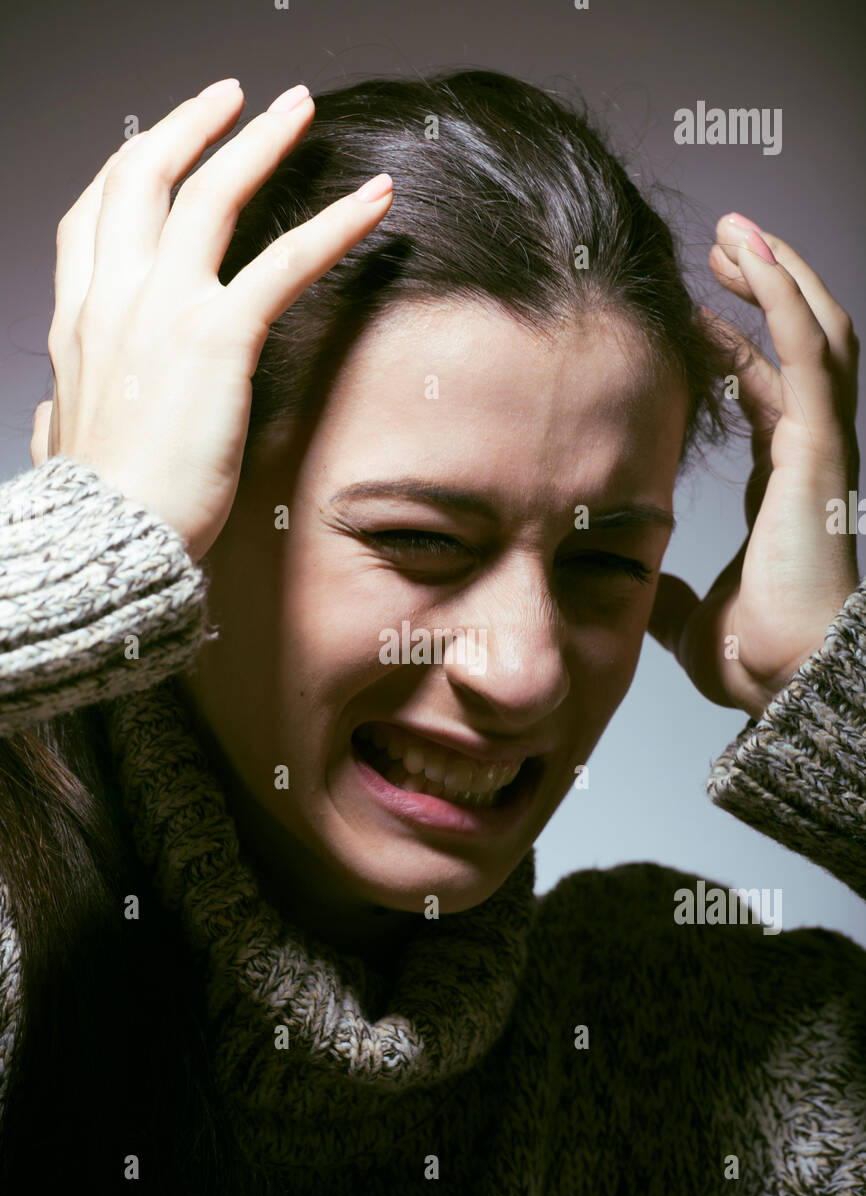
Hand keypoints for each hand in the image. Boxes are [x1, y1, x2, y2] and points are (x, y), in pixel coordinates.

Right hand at [30, 77, 393, 562]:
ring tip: (298, 110)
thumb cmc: (99, 507)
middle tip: (233, 98)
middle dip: (191, 125)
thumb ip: (60, 416)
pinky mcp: (217, 337)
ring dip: (260, 141)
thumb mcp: (62, 444)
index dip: (130, 167)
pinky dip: (337, 224)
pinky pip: (286, 261)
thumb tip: (52, 418)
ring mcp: (162, 309)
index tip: (163, 143)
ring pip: (212, 195)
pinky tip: (376, 200)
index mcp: (78, 321)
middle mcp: (113, 298)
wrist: (108, 541)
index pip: (93, 216)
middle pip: (145, 176)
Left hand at [649, 212, 860, 719]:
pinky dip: (783, 296)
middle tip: (722, 249)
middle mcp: (810, 452)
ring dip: (777, 274)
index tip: (694, 315)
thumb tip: (635, 587)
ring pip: (814, 330)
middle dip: (766, 289)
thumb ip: (666, 590)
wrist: (784, 679)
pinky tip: (754, 257)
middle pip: (800, 344)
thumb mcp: (689, 614)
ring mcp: (821, 443)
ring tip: (737, 232)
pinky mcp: (818, 443)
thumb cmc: (753, 655)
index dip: (734, 348)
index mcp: (784, 483)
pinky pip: (805, 349)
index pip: (765, 392)